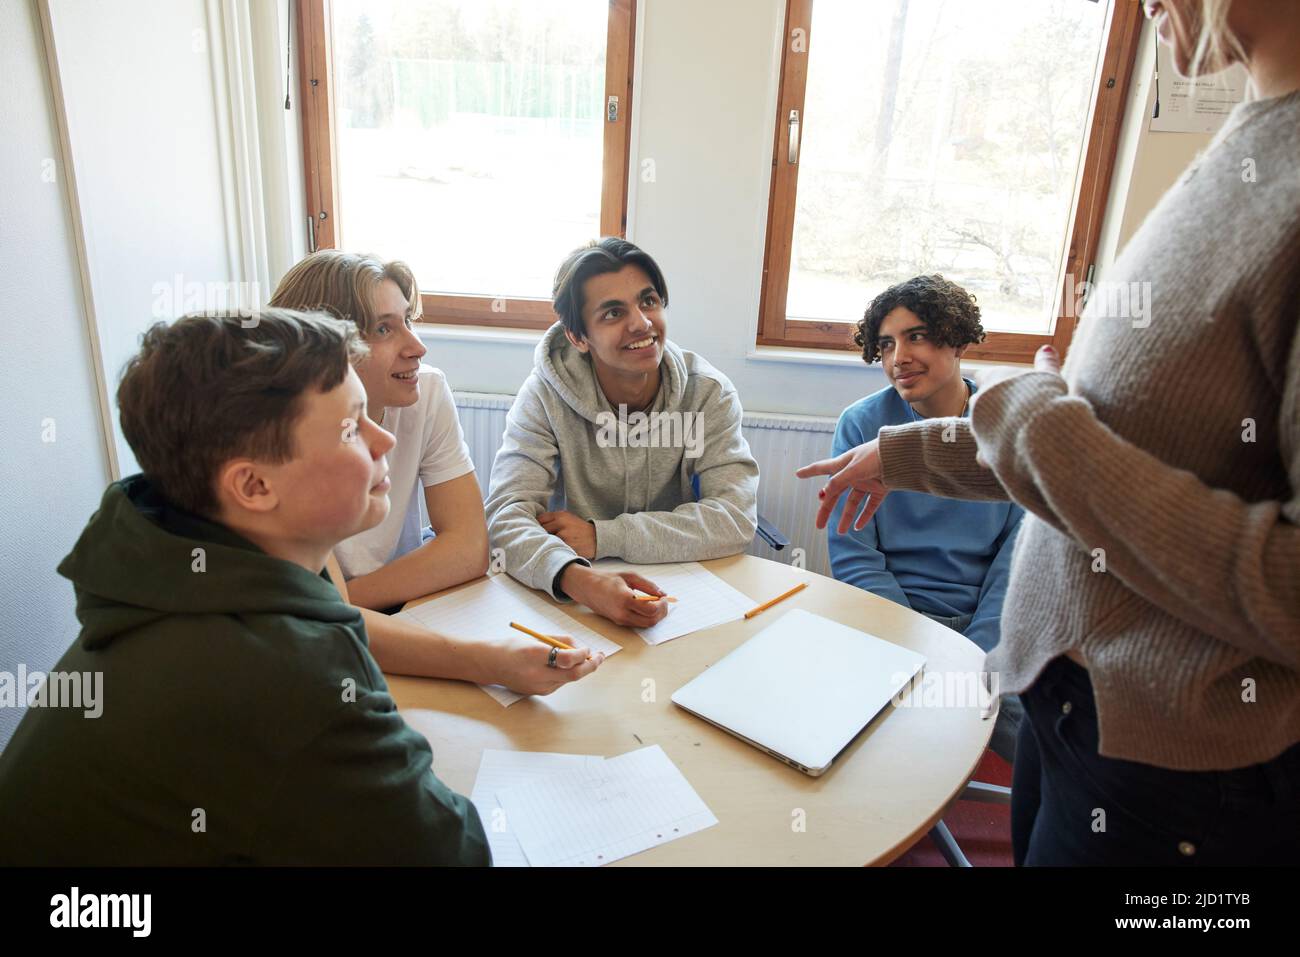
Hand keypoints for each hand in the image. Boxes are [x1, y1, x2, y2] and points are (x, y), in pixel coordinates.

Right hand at [482, 631, 604, 695]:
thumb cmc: (513, 646)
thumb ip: (560, 642)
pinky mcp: (539, 693)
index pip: (566, 658)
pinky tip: (562, 667)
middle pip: (573, 675)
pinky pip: (560, 683)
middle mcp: (536, 673)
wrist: (491, 664)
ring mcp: (537, 686)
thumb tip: (582, 648)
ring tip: (583, 658)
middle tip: (600, 658)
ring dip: (579, 669)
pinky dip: (566, 674)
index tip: (588, 649)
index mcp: (534, 654)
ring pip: (568, 679)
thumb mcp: (537, 638)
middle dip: (590, 666)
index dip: (581, 654)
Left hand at [539, 510, 596, 558]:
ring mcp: (564, 536)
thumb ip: (553, 519)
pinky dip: (555, 550)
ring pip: (547, 541)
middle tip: (544, 539)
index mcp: (560, 515)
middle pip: (541, 530)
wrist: (597, 538)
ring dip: (548, 543)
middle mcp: (561, 523)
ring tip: (552, 545)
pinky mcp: (567, 546)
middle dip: (541, 535)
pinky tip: (558, 550)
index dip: (538, 526)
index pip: (540, 519)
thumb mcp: (568, 518)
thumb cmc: (579, 529)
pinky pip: (555, 548)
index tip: (538, 530)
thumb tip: (536, 524)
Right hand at [559, 565, 670, 628]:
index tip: (663, 597)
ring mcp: (620, 620)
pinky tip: (646, 606)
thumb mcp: (629, 576)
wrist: (587, 588)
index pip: (651, 610)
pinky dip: (646, 617)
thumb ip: (647, 585)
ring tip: (655, 603)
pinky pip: (638, 623)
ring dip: (655, 616)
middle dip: (661, 613)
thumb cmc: (607, 579)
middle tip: (663, 602)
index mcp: (625, 599)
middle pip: (651, 621)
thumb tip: (662, 593)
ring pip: (645, 625)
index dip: (662, 605)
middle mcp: (622, 613)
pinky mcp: (619, 622)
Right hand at [795, 439, 888, 532]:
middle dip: (826, 510)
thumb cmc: (875, 455)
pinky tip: (858, 527)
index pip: (822, 468)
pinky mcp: (880, 489)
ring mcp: (866, 482)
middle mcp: (853, 474)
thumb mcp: (853, 469)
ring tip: (841, 532)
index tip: (798, 474)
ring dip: (846, 517)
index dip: (810, 471)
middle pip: (835, 494)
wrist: (900, 455)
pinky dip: (864, 516)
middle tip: (819, 524)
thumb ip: (838, 481)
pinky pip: (869, 506)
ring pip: (852, 503)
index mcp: (843, 464)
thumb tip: (825, 494)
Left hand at [972, 345, 1061, 466]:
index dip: (995, 383)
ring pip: (982, 429)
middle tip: (1018, 415)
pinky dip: (995, 456)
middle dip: (995, 410)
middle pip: (982, 404)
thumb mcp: (1049, 376)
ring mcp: (978, 427)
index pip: (984, 377)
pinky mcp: (984, 450)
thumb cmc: (1046, 397)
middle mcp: (980, 401)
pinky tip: (1010, 456)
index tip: (1007, 388)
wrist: (1040, 430)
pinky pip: (985, 454)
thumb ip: (1046, 363)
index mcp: (992, 379)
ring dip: (995, 432)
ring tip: (1020, 435)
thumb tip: (1047, 349)